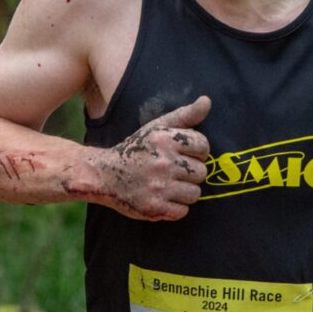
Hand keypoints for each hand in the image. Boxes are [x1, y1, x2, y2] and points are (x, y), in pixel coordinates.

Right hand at [90, 95, 210, 220]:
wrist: (105, 175)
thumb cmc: (137, 149)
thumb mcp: (157, 128)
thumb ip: (185, 115)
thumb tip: (207, 101)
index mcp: (165, 140)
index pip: (204, 146)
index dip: (196, 151)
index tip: (183, 154)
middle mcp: (163, 162)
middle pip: (202, 172)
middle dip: (190, 172)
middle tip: (173, 171)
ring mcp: (158, 187)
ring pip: (195, 193)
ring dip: (185, 191)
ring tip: (168, 185)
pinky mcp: (154, 207)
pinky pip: (183, 211)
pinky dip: (176, 207)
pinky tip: (163, 198)